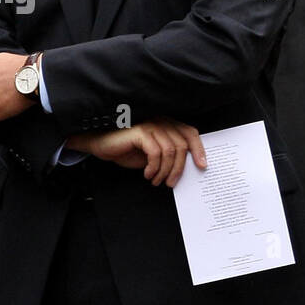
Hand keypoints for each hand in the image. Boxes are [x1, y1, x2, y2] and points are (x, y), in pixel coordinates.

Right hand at [67, 119, 206, 186]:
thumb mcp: (153, 155)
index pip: (190, 133)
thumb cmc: (127, 150)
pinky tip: (147, 175)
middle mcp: (162, 122)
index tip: (202, 166)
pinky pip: (156, 152)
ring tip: (157, 181)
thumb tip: (185, 169)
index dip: (199, 149)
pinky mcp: (141, 131)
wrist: (101, 145)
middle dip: (179, 168)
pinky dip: (154, 167)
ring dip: (165, 171)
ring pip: (170, 150)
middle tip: (171, 183)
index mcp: (167, 125)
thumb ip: (169, 156)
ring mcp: (151, 124)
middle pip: (182, 145)